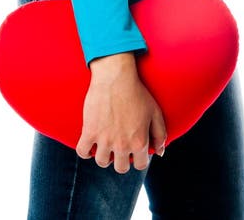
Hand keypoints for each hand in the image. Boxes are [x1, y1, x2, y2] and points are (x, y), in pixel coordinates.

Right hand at [76, 53, 166, 172]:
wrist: (115, 76)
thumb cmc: (136, 91)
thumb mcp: (155, 111)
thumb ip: (161, 134)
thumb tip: (159, 152)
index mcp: (139, 142)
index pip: (141, 165)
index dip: (139, 158)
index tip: (135, 150)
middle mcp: (122, 144)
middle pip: (121, 168)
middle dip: (122, 159)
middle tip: (120, 147)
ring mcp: (104, 139)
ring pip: (102, 162)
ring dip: (105, 156)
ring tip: (106, 144)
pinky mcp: (89, 131)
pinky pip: (82, 152)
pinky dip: (85, 151)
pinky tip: (90, 143)